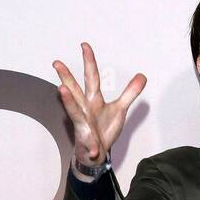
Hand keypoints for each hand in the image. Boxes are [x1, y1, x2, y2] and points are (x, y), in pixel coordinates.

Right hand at [52, 42, 145, 165]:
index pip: (91, 77)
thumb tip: (142, 76)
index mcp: (93, 100)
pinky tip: (94, 150)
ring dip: (68, 101)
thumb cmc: (103, 130)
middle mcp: (85, 109)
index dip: (89, 61)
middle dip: (66, 76)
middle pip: (75, 89)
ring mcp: (83, 125)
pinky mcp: (86, 142)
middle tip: (57, 63)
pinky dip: (92, 147)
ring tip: (61, 90)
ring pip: (74, 111)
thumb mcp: (120, 110)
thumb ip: (130, 93)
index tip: (84, 45)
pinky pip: (90, 144)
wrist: (95, 154)